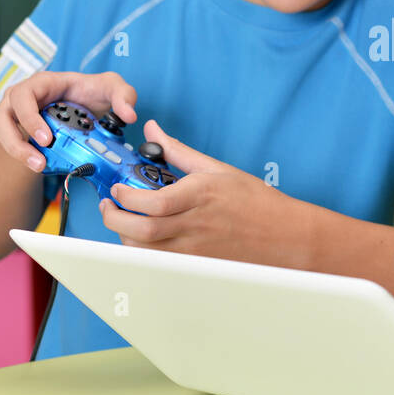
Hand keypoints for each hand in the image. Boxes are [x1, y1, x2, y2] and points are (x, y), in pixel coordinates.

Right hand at [0, 70, 136, 171]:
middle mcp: (22, 96)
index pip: (23, 94)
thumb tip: (129, 116)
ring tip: (38, 166)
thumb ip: (124, 96)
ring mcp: (16, 113)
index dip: (30, 116)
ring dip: (15, 151)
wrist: (87, 107)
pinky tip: (40, 165)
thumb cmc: (93, 92)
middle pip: (2, 116)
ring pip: (1, 131)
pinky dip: (21, 155)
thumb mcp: (113, 88)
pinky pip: (10, 143)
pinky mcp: (19, 130)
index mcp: (42, 83)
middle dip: (17, 140)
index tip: (46, 137)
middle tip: (40, 159)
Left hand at [96, 120, 285, 255]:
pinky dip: (143, 251)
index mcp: (200, 195)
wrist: (283, 234)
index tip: (118, 188)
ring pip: (145, 250)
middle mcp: (195, 224)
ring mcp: (195, 249)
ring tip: (125, 220)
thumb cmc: (255, 201)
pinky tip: (143, 238)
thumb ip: (179, 151)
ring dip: (126, 236)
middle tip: (110, 206)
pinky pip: (158, 262)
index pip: (153, 202)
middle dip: (115, 219)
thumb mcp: (218, 168)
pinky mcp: (196, 264)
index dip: (126, 197)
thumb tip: (154, 131)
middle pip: (142, 230)